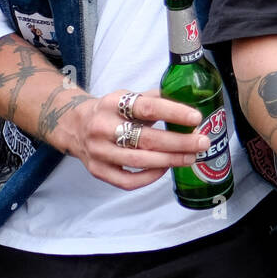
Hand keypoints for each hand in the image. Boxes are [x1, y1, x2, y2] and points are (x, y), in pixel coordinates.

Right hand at [66, 88, 209, 190]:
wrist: (74, 125)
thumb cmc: (112, 111)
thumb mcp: (129, 96)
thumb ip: (157, 99)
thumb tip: (191, 104)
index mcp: (114, 103)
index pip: (147, 108)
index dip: (173, 113)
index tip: (196, 118)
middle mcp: (103, 127)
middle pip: (146, 138)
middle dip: (179, 142)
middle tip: (202, 143)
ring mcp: (98, 151)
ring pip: (139, 161)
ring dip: (170, 160)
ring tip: (191, 157)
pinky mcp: (97, 170)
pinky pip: (127, 180)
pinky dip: (149, 178)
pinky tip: (165, 169)